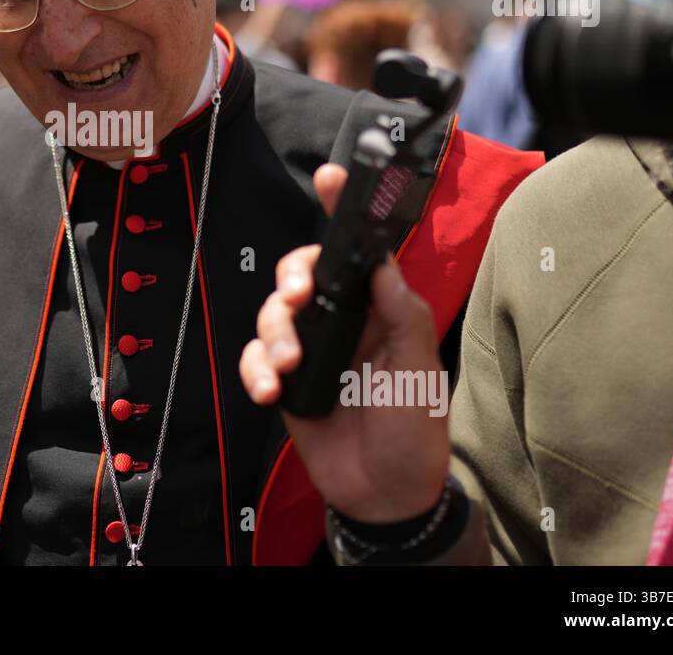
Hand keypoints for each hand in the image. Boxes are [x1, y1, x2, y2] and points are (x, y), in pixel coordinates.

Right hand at [239, 164, 450, 522]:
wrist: (384, 495)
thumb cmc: (413, 432)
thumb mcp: (419, 371)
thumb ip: (402, 315)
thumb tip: (383, 264)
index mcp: (376, 311)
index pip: (356, 252)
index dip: (341, 212)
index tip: (331, 178)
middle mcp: (339, 322)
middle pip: (300, 273)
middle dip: (291, 276)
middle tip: (298, 297)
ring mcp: (308, 350)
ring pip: (272, 314)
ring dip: (275, 333)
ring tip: (291, 365)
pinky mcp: (283, 381)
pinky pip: (254, 359)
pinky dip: (256, 369)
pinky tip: (271, 389)